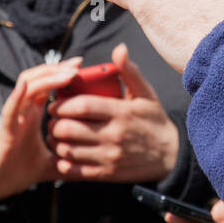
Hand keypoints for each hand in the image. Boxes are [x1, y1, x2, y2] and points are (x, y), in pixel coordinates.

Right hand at [0, 58, 81, 201]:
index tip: (80, 67)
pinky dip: (16, 97)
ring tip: (65, 74)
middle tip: (77, 65)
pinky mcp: (5, 131)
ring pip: (26, 88)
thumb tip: (95, 162)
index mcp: (33, 113)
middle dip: (57, 69)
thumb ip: (71, 156)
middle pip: (37, 79)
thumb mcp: (54, 161)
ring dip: (45, 78)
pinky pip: (10, 110)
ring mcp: (14, 118)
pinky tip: (25, 87)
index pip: (47, 84)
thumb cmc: (21, 170)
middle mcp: (23, 110)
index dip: (61, 72)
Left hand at [46, 43, 179, 182]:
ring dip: (56, 143)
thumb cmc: (154, 121)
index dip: (62, 104)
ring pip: (69, 151)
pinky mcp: (108, 174)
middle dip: (54, 124)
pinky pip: (76, 171)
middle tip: (52, 120)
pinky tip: (64, 156)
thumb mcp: (146, 94)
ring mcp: (110, 156)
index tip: (55, 104)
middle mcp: (114, 135)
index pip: (82, 106)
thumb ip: (129, 72)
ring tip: (55, 136)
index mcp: (121, 112)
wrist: (171, 156)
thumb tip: (119, 48)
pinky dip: (64, 163)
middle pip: (70, 129)